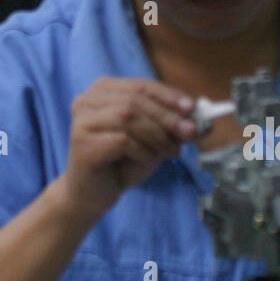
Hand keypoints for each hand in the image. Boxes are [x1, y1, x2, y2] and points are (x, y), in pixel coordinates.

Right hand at [59, 77, 196, 222]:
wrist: (92, 195)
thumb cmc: (121, 163)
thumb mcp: (151, 138)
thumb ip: (169, 124)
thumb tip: (197, 115)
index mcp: (103, 90)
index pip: (141, 85)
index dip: (168, 95)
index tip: (191, 108)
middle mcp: (87, 99)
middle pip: (135, 100)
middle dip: (167, 117)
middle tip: (190, 133)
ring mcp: (81, 120)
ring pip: (128, 117)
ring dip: (157, 136)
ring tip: (170, 152)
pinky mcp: (83, 142)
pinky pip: (122, 140)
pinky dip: (143, 151)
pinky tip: (147, 160)